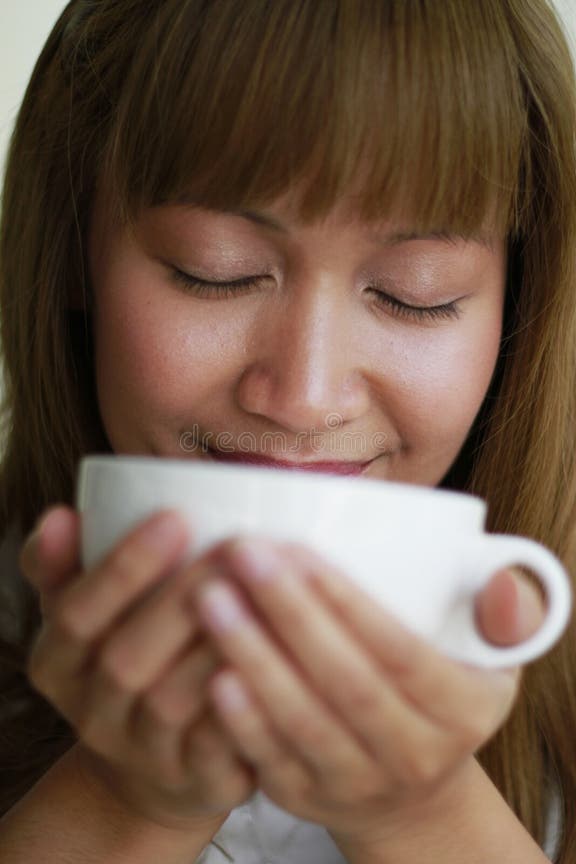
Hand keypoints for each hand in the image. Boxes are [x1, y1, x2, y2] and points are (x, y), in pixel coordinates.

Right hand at [19, 506, 256, 828]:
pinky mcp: (197, 782)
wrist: (158, 763)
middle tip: (234, 545)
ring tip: (261, 589)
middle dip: (180, 599)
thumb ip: (66, 565)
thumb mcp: (87, 614)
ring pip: (171, 704)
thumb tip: (60, 515)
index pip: (75, 615)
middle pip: (125, 660)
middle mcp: (92, 715)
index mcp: (57, 665)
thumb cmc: (127, 657)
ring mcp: (144, 755)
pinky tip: (276, 655)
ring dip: (217, 644)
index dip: (122, 568)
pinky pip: (216, 751)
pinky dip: (242, 705)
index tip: (174, 516)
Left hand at [192, 539, 544, 846]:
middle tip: (243, 554)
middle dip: (290, 614)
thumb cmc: (442, 698)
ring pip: (303, 722)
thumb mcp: (493, 661)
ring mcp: (358, 782)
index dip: (346, 601)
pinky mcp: (308, 799)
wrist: (414, 793)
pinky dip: (241, 721)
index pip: (400, 649)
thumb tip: (502, 583)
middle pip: (346, 682)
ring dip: (254, 657)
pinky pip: (272, 763)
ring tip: (212, 599)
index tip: (298, 549)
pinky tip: (212, 674)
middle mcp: (413, 754)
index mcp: (461, 709)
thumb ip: (505, 614)